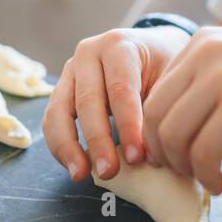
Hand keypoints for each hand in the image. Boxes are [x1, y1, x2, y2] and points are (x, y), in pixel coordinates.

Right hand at [42, 25, 191, 181]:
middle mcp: (88, 54)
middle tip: (109, 172)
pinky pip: (51, 120)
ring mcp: (70, 72)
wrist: (150, 49)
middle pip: (87, 100)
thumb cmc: (163, 66)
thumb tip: (149, 157)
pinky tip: (75, 167)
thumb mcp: (170, 77)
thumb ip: (158, 111)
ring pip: (59, 111)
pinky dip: (60, 146)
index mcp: (119, 45)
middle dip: (97, 140)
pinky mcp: (61, 91)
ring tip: (81, 175)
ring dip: (68, 147)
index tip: (137, 157)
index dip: (128, 126)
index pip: (121, 89)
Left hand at [142, 26, 221, 193]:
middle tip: (181, 172)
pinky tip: (221, 182)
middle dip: (162, 152)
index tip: (171, 156)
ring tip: (205, 177)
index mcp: (202, 45)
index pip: (154, 93)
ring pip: (173, 136)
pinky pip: (203, 153)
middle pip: (154, 116)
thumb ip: (207, 87)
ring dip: (184, 167)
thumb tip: (172, 130)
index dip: (154, 133)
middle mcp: (206, 56)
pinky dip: (206, 176)